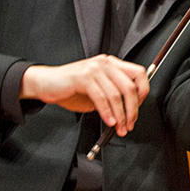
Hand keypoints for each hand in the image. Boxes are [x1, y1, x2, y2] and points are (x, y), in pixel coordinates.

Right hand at [20, 54, 148, 136]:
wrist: (46, 83)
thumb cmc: (71, 88)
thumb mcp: (98, 89)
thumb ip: (114, 95)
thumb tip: (130, 110)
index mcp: (112, 64)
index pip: (138, 73)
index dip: (143, 92)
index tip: (138, 108)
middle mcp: (105, 63)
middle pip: (130, 87)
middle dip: (132, 109)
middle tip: (129, 124)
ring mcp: (94, 68)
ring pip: (116, 95)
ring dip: (120, 115)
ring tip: (118, 127)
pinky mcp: (83, 77)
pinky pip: (101, 98)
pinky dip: (107, 113)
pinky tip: (108, 121)